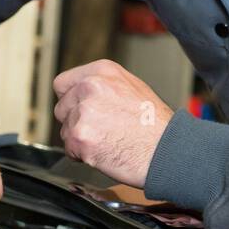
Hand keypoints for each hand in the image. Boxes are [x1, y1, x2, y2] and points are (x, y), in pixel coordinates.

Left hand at [53, 60, 172, 187]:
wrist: (166, 150)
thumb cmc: (156, 125)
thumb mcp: (133, 88)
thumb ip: (104, 86)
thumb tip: (83, 92)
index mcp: (102, 72)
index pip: (63, 83)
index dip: (71, 100)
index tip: (79, 109)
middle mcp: (90, 87)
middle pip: (61, 108)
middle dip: (76, 122)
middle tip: (101, 130)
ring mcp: (84, 112)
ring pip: (65, 130)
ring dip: (81, 140)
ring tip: (108, 141)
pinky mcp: (80, 136)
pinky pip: (69, 149)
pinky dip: (83, 155)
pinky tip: (105, 151)